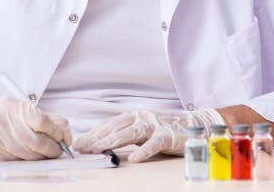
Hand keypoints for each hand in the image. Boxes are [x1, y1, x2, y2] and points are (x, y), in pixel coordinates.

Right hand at [0, 97, 71, 160]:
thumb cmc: (0, 115)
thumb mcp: (21, 108)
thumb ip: (46, 118)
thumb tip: (66, 133)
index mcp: (12, 106)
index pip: (42, 121)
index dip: (57, 132)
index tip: (63, 138)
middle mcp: (1, 120)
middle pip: (36, 141)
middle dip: (52, 148)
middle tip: (58, 150)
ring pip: (28, 154)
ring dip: (41, 156)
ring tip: (46, 154)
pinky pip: (16, 160)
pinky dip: (27, 160)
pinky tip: (29, 155)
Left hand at [72, 108, 224, 162]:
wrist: (196, 125)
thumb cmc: (166, 130)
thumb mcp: (142, 130)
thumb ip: (124, 134)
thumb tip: (100, 143)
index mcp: (134, 116)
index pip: (109, 124)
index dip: (93, 133)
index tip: (77, 143)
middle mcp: (142, 117)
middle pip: (115, 127)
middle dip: (96, 138)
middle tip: (81, 147)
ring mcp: (155, 125)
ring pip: (131, 132)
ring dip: (113, 141)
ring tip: (99, 150)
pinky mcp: (168, 136)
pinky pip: (154, 143)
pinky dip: (143, 150)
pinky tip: (133, 158)